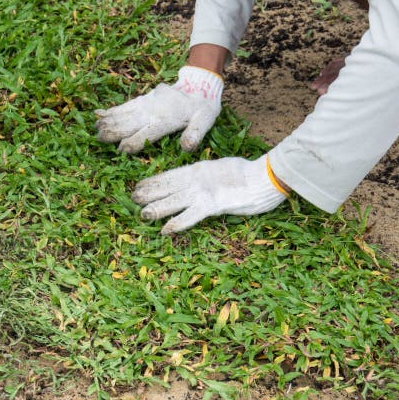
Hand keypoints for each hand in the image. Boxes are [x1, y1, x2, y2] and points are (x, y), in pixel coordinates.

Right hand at [95, 66, 223, 153]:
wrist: (200, 83)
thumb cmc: (203, 107)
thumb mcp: (205, 120)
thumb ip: (196, 133)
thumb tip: (187, 148)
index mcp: (166, 119)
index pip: (146, 134)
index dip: (133, 143)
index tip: (121, 150)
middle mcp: (153, 110)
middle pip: (129, 122)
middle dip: (114, 131)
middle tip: (98, 139)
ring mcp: (147, 103)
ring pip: (124, 113)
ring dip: (109, 120)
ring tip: (94, 128)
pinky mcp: (144, 98)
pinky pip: (125, 105)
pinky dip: (111, 110)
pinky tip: (98, 114)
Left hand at [132, 156, 287, 233]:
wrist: (266, 177)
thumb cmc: (249, 174)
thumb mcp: (222, 169)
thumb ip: (207, 175)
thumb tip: (198, 178)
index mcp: (198, 170)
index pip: (170, 175)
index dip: (153, 182)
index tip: (139, 186)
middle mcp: (196, 180)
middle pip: (167, 187)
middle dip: (149, 193)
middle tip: (132, 199)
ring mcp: (203, 192)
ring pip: (173, 201)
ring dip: (157, 209)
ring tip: (142, 215)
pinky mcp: (212, 205)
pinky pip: (190, 216)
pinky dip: (176, 223)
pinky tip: (165, 230)